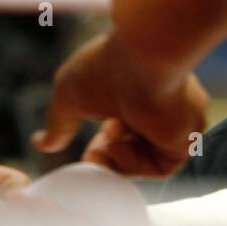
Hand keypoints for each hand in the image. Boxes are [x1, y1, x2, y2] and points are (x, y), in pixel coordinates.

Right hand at [32, 32, 207, 176]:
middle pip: (137, 149)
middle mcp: (163, 109)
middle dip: (108, 156)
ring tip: (100, 147)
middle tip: (91, 155)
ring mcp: (177, 124)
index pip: (125, 131)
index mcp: (140, 94)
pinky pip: (162, 167)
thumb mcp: (70, 95)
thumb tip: (41, 143)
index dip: (103, 145)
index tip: (87, 148)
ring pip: (148, 161)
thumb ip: (58, 122)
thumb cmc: (106, 66)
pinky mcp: (185, 137)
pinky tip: (118, 144)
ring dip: (118, 161)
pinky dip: (135, 164)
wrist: (142, 58)